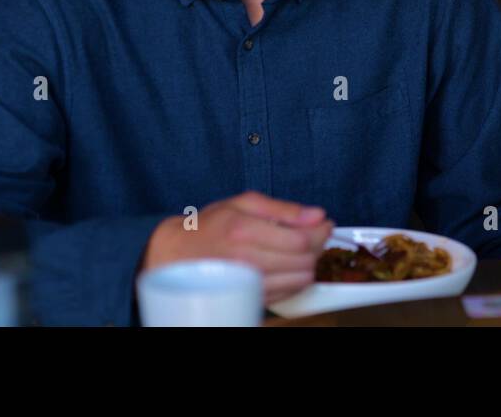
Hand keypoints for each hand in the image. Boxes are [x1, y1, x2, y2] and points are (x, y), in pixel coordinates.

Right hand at [142, 191, 333, 304]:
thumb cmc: (210, 226)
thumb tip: (317, 214)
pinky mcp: (250, 298)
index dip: (321, 232)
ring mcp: (248, 283)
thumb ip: (283, 209)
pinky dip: (297, 279)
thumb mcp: (243, 203)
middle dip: (318, 246)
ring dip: (309, 264)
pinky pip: (289, 293)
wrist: (175, 255)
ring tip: (299, 250)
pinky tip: (288, 265)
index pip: (302, 240)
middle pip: (305, 260)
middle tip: (313, 235)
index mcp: (245, 231)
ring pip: (300, 279)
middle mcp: (247, 260)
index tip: (325, 223)